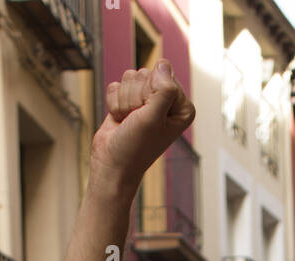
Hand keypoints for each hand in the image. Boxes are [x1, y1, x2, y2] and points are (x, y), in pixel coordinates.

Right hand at [91, 63, 194, 191]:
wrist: (112, 164)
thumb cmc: (135, 147)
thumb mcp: (153, 119)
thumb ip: (163, 90)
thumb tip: (163, 64)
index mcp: (181, 107)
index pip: (164, 75)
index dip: (151, 94)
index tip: (149, 117)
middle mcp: (167, 101)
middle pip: (146, 74)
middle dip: (136, 98)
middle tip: (136, 121)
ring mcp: (147, 100)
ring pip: (130, 77)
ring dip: (124, 101)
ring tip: (129, 122)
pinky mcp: (128, 100)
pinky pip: (116, 84)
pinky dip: (114, 103)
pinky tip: (119, 120)